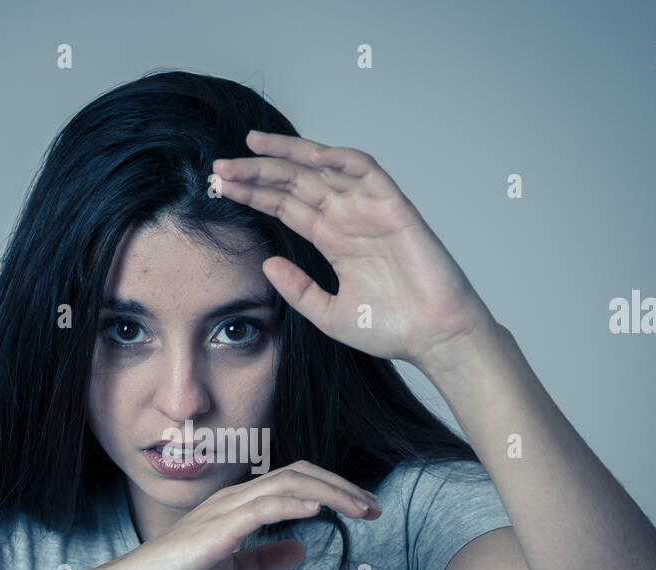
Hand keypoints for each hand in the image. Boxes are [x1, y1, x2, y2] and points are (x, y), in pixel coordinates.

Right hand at [101, 460, 381, 569]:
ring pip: (286, 485)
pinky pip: (260, 508)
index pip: (293, 482)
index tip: (364, 508)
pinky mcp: (214, 531)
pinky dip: (294, 503)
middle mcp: (232, 500)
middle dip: (341, 486)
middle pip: (297, 474)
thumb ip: (264, 559)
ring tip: (362, 508)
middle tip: (375, 506)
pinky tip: (320, 510)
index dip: (332, 489)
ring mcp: (222, 512)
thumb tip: (300, 548)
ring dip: (330, 493)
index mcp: (236, 507)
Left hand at [211, 129, 497, 367]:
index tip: (221, 187)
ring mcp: (369, 209)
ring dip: (288, 155)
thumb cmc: (391, 328)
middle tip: (220, 167)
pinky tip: (309, 155)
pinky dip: (340, 158)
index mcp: (332, 239)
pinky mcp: (393, 207)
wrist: (434, 337)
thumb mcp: (328, 314)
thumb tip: (267, 264)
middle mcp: (348, 217)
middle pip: (295, 182)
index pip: (285, 205)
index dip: (254, 193)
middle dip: (258, 172)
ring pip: (323, 169)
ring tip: (251, 146)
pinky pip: (366, 170)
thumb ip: (297, 289)